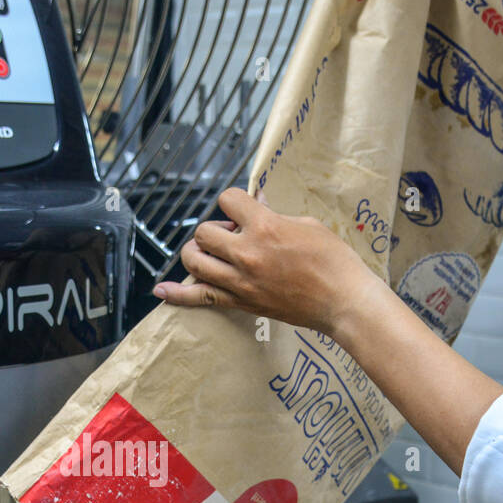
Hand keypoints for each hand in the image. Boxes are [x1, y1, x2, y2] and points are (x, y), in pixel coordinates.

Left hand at [153, 188, 390, 341]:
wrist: (341, 300)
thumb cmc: (332, 260)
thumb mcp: (305, 224)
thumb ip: (273, 214)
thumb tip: (256, 203)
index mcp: (264, 226)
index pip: (227, 200)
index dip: (234, 202)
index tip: (243, 210)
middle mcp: (246, 253)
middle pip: (204, 232)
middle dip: (215, 229)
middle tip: (234, 236)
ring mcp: (240, 280)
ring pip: (195, 260)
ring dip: (198, 252)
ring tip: (212, 253)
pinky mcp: (240, 302)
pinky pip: (199, 297)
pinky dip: (178, 294)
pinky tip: (161, 290)